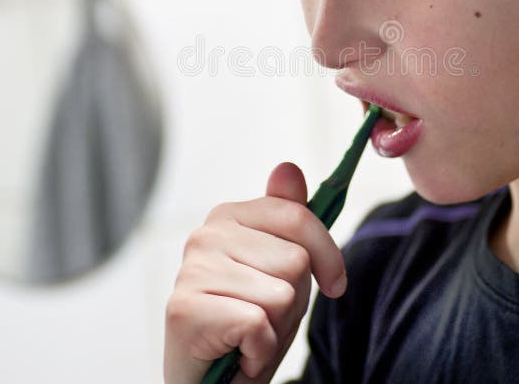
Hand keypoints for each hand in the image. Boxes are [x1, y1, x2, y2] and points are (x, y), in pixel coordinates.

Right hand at [163, 162, 347, 383]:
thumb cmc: (247, 325)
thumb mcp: (282, 269)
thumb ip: (288, 218)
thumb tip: (288, 166)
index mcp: (230, 216)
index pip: (299, 217)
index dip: (328, 256)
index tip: (334, 285)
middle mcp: (205, 235)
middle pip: (295, 260)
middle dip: (294, 300)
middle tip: (264, 319)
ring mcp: (192, 269)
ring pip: (282, 293)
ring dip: (277, 328)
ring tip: (249, 336)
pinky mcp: (184, 308)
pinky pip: (259, 324)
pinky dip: (259, 350)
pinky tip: (236, 352)